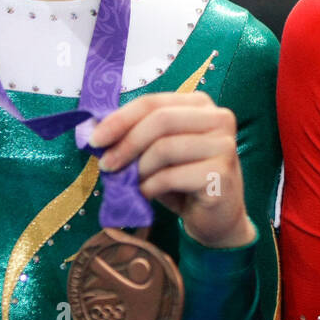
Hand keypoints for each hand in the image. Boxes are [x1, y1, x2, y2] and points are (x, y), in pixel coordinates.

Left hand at [88, 91, 256, 247]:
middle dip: (126, 143)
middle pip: (161, 120)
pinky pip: (170, 176)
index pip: (154, 102)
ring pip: (165, 148)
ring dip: (139, 170)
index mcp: (201, 105)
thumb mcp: (158, 152)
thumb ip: (136, 136)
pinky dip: (149, 187)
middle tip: (106, 165)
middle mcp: (219, 118)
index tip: (95, 140)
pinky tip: (147, 195)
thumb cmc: (184, 181)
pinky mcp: (221, 173)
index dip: (121, 119)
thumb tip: (95, 130)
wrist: (216, 217)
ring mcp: (224, 145)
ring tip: (132, 184)